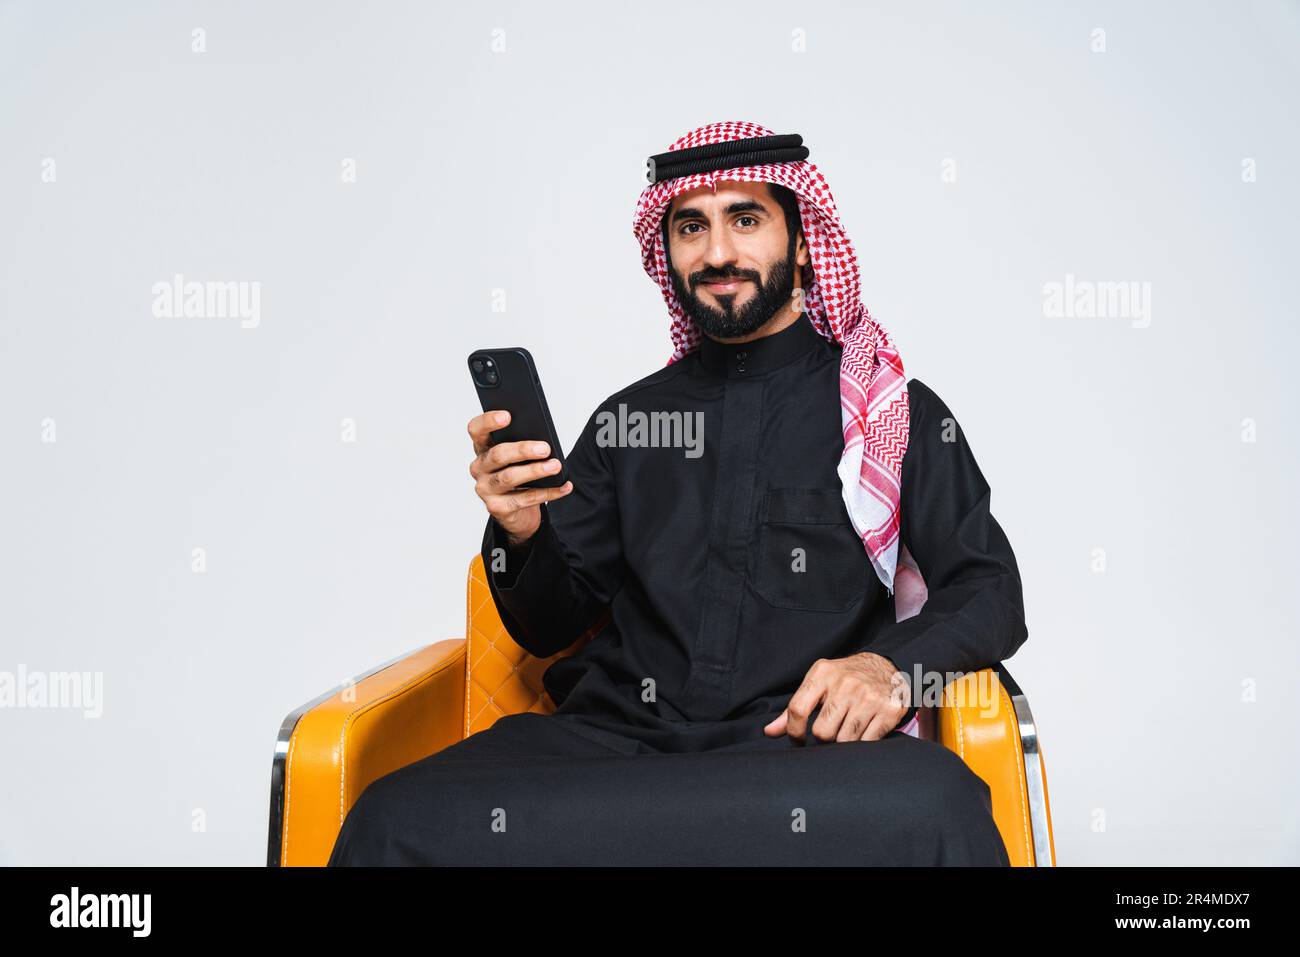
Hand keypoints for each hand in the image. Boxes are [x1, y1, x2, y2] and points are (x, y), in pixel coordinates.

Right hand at [468, 410, 572, 544]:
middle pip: (497, 454)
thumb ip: (522, 444)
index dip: (488, 421)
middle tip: (545, 448)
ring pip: (510, 477)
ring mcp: (485, 489)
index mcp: (482, 449)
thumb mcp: (517, 458)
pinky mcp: (497, 508)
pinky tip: (564, 486)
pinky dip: (548, 492)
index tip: (507, 416)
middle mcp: (479, 468)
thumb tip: (543, 438)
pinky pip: (525, 499)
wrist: (515, 511)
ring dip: (535, 471)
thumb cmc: (518, 475)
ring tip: (556, 466)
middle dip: (522, 450)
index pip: (476, 430)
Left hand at [763, 652, 910, 742]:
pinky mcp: (888, 710)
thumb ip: (795, 708)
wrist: (886, 666)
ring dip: (843, 741)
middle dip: (823, 738)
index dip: (794, 731)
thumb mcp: (818, 684)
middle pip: (822, 732)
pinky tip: (863, 731)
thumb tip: (769, 732)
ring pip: (844, 741)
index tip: (798, 739)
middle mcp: (845, 683)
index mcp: (822, 673)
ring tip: (847, 729)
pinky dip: (862, 743)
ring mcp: (868, 697)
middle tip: (830, 730)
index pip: (797, 709)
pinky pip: (867, 742)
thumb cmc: (844, 679)